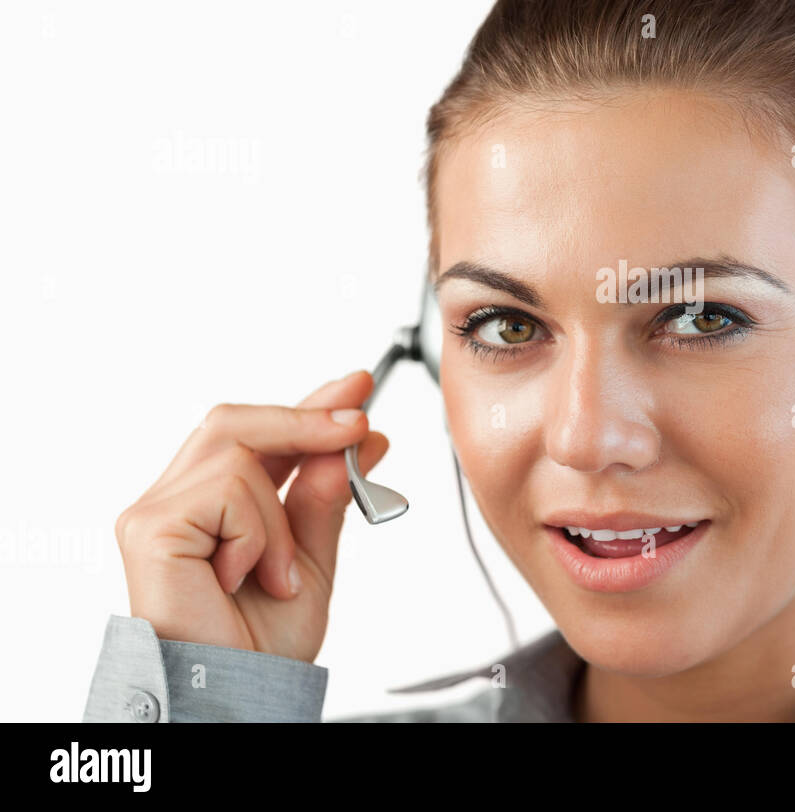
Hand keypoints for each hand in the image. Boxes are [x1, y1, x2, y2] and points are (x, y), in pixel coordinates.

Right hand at [114, 370, 388, 662]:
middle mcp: (175, 501)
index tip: (356, 389)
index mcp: (212, 506)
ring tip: (279, 572)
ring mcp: (154, 511)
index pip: (256, 436)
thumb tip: (354, 440)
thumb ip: (323, 499)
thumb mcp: (312, 559)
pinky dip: (258, 534)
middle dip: (304, 417)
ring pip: (239, 453)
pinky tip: (248, 577)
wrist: (238, 693)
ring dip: (279, 516)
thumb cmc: (260, 645)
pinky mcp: (149, 528)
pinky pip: (227, 490)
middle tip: (357, 424)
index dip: (305, 408)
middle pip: (235, 422)